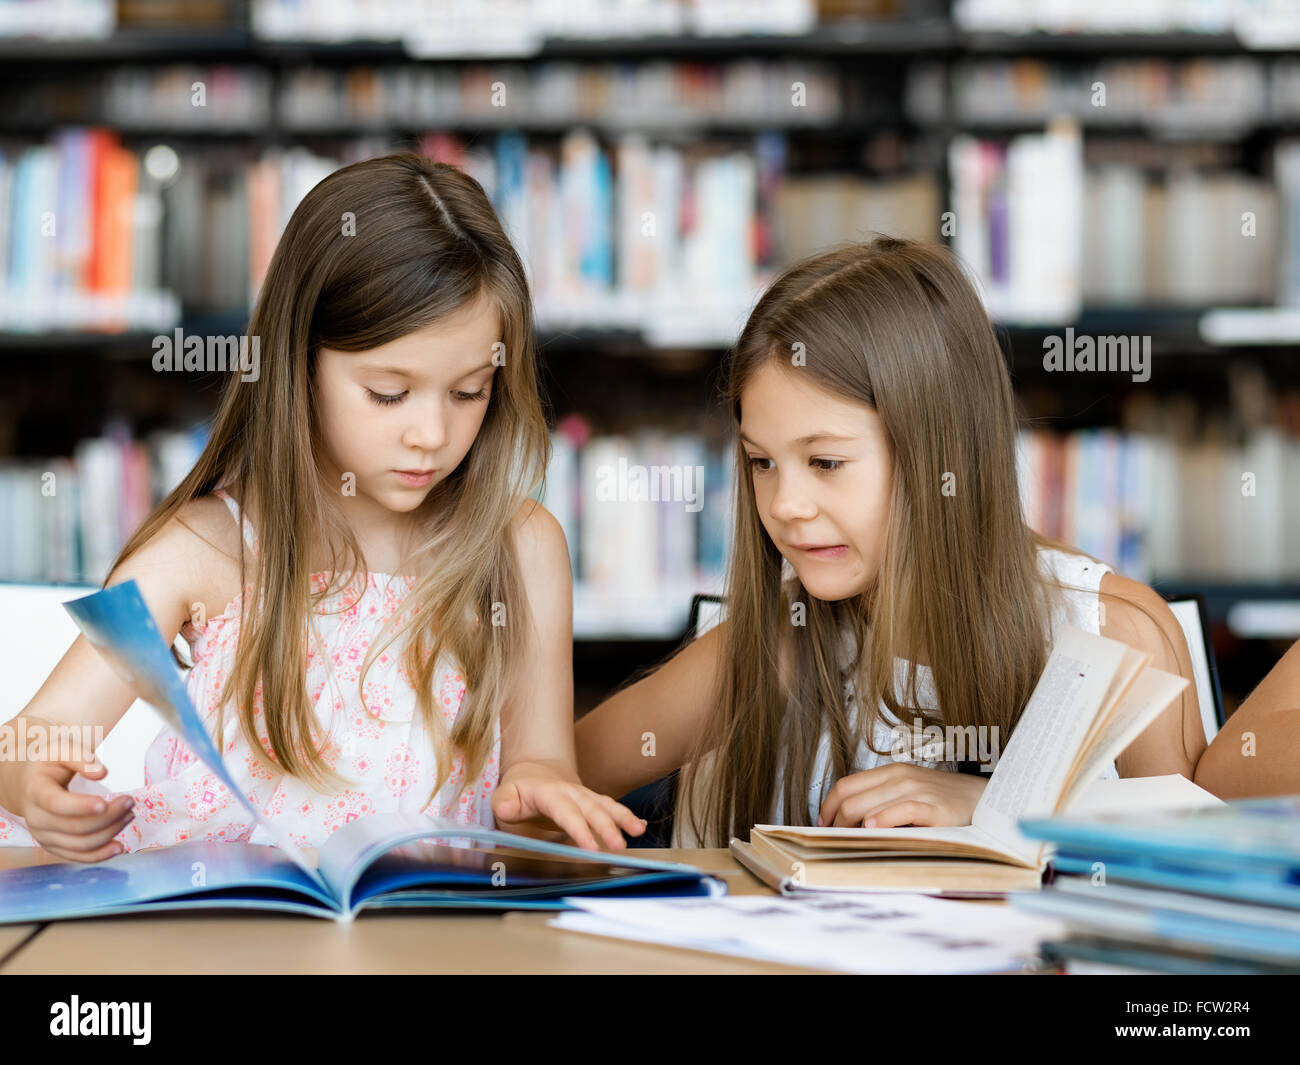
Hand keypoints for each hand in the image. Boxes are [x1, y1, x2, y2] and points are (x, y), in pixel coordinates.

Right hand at [6, 716, 134, 861]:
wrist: (28, 784)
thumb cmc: (48, 764)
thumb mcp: (61, 750)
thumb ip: (81, 758)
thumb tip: (102, 772)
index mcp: (36, 791)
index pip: (56, 804)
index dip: (80, 806)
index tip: (105, 802)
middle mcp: (36, 818)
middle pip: (75, 827)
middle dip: (108, 816)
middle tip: (130, 801)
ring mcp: (44, 836)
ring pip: (80, 844)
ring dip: (110, 832)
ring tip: (129, 815)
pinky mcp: (54, 846)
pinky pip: (78, 856)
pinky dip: (100, 855)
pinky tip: (119, 847)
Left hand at [492, 760, 646, 850]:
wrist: (537, 772)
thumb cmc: (520, 789)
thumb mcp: (505, 793)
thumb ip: (504, 801)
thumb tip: (505, 807)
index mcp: (550, 793)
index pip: (567, 813)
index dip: (580, 830)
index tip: (591, 848)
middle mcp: (573, 792)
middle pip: (593, 809)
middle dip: (607, 827)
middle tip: (619, 846)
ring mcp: (586, 796)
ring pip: (607, 805)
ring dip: (624, 818)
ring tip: (639, 830)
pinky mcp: (594, 802)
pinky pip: (611, 807)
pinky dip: (627, 816)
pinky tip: (641, 825)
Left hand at [817, 763, 987, 828]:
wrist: (982, 801)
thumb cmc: (942, 802)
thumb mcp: (907, 793)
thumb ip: (881, 801)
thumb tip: (847, 823)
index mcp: (890, 773)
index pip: (845, 786)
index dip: (828, 807)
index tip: (823, 825)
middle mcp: (899, 777)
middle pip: (851, 798)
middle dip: (835, 822)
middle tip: (832, 840)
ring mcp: (916, 790)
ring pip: (869, 805)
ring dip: (850, 825)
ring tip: (844, 841)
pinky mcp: (932, 807)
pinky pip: (901, 810)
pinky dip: (883, 820)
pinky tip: (872, 831)